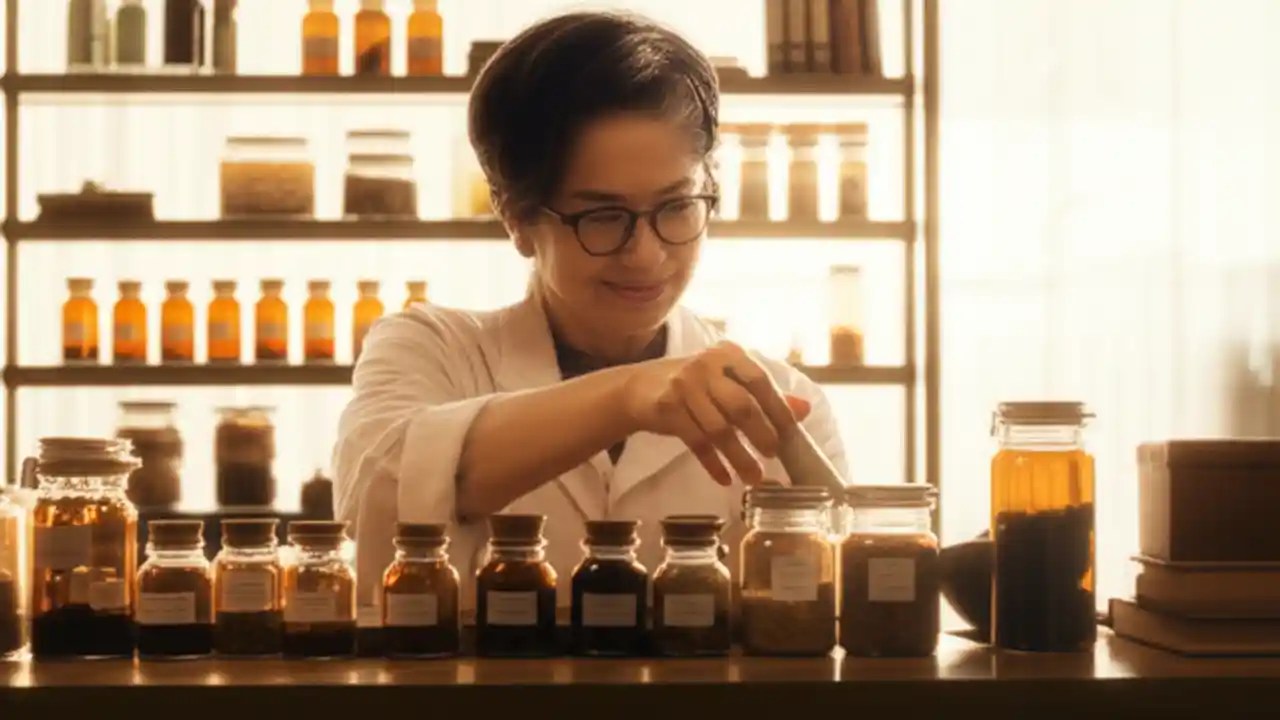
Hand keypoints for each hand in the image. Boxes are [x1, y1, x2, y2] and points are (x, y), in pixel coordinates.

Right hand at [621, 341, 811, 485]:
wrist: (636, 388)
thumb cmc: (691, 384)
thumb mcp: (726, 381)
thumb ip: (763, 394)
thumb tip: (804, 409)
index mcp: (727, 355)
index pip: (760, 380)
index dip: (778, 408)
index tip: (791, 434)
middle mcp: (706, 366)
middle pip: (740, 405)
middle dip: (761, 434)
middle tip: (773, 456)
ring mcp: (684, 386)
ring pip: (718, 428)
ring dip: (739, 457)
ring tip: (754, 478)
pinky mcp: (666, 409)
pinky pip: (696, 442)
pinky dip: (713, 463)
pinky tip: (725, 478)